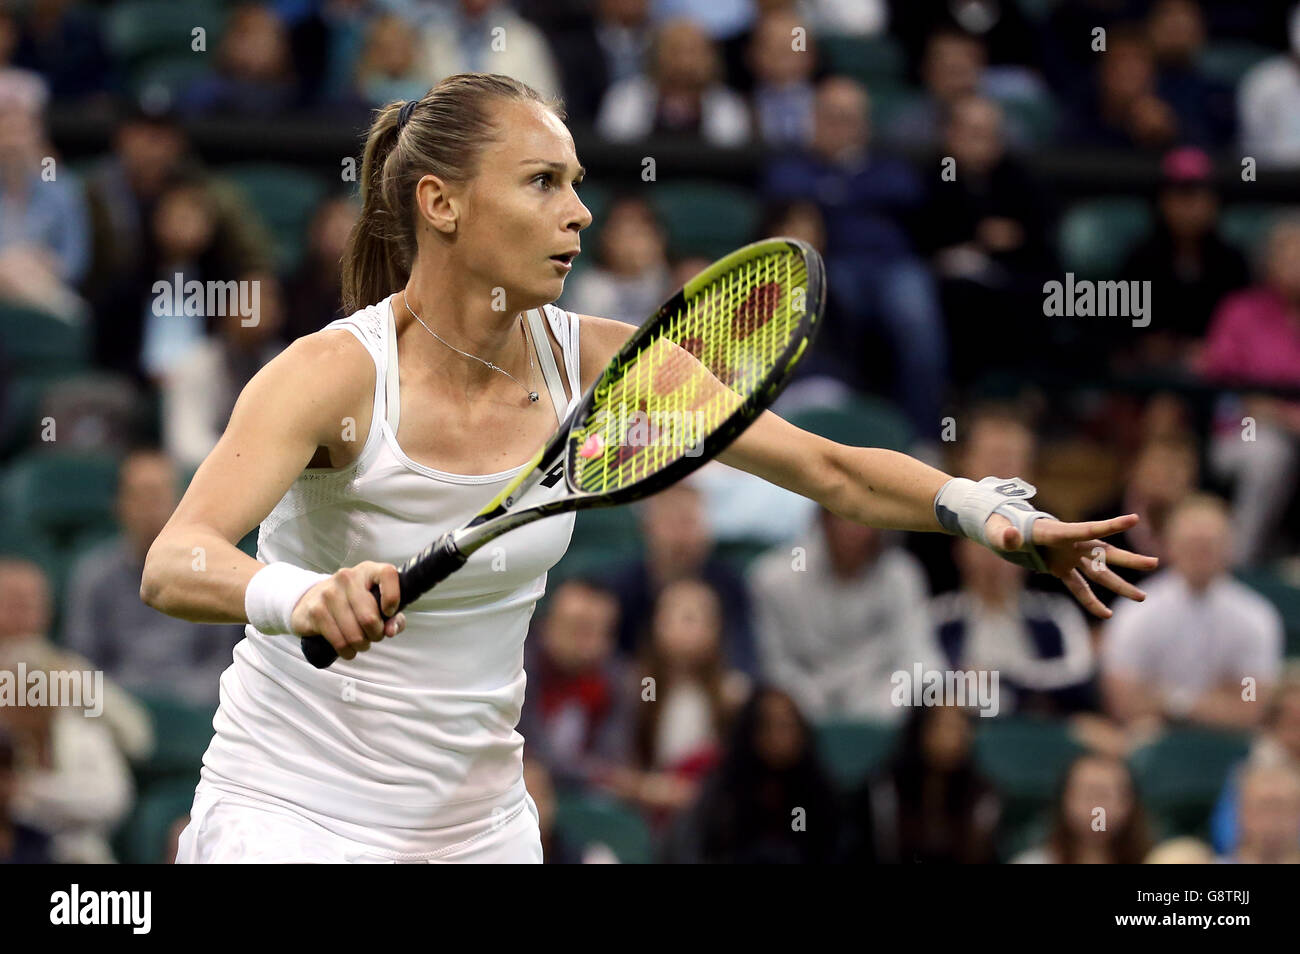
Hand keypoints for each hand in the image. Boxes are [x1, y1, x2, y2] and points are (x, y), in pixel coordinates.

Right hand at [290, 561, 406, 659]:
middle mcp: (347, 578)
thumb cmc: (352, 603)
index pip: (387, 574)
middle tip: (373, 636)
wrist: (312, 600)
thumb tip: (390, 631)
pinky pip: (339, 641)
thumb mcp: (376, 604)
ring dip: (361, 645)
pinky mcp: (316, 611)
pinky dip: (347, 651)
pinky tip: (348, 649)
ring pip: (354, 633)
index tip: (389, 612)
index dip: (393, 597)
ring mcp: (329, 593)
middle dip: (376, 634)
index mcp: (367, 571)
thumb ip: (393, 618)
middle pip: (370, 617)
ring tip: (360, 643)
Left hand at [983, 512, 1158, 618]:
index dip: (1110, 525)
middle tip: (1155, 563)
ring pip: (1099, 572)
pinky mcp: (1061, 568)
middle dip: (1128, 560)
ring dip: (1119, 585)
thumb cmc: (1000, 526)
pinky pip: (1080, 587)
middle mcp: (1069, 544)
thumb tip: (1010, 537)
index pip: (1087, 529)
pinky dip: (1091, 600)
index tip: (1134, 519)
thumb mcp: (999, 530)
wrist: (1001, 529)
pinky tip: (1106, 615)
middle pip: (1104, 553)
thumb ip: (1005, 535)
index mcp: (1057, 532)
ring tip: (1142, 598)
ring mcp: (1068, 557)